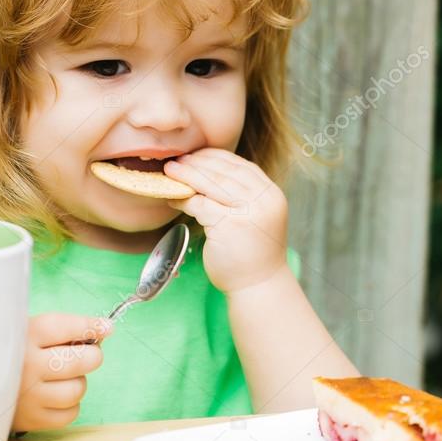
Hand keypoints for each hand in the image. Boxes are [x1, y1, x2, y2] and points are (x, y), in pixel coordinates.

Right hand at [11, 313, 112, 431]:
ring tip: (63, 378)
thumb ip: (64, 329)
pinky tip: (56, 396)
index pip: (67, 327)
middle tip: (87, 355)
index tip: (106, 327)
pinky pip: (69, 414)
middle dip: (92, 356)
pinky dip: (70, 405)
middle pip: (82, 360)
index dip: (92, 326)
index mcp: (24, 336)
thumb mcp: (29, 330)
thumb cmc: (11, 353)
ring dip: (78, 382)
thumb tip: (105, 329)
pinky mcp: (29, 420)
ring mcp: (27, 395)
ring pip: (78, 389)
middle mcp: (26, 366)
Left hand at [164, 148, 288, 293]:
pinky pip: (200, 204)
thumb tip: (208, 171)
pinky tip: (172, 198)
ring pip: (211, 184)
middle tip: (177, 160)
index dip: (215, 157)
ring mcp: (248, 212)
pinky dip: (183, 199)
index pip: (241, 166)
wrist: (258, 286)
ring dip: (187, 175)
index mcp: (271, 194)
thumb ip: (242, 196)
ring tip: (170, 171)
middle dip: (198, 163)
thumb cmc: (252, 253)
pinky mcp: (229, 225)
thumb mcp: (255, 216)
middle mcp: (263, 200)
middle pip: (224, 172)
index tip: (196, 154)